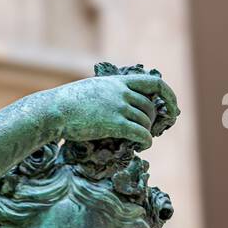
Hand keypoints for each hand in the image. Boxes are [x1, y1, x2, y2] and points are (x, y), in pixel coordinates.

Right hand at [51, 71, 178, 149]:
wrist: (55, 109)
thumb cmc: (68, 103)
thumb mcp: (92, 89)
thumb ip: (108, 93)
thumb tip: (115, 102)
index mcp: (118, 81)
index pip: (153, 82)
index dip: (168, 95)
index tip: (173, 106)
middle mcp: (122, 92)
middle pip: (150, 106)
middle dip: (153, 120)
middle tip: (147, 130)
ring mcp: (118, 107)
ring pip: (146, 121)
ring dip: (147, 132)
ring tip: (142, 140)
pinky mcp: (114, 124)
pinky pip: (140, 133)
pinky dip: (145, 140)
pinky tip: (143, 146)